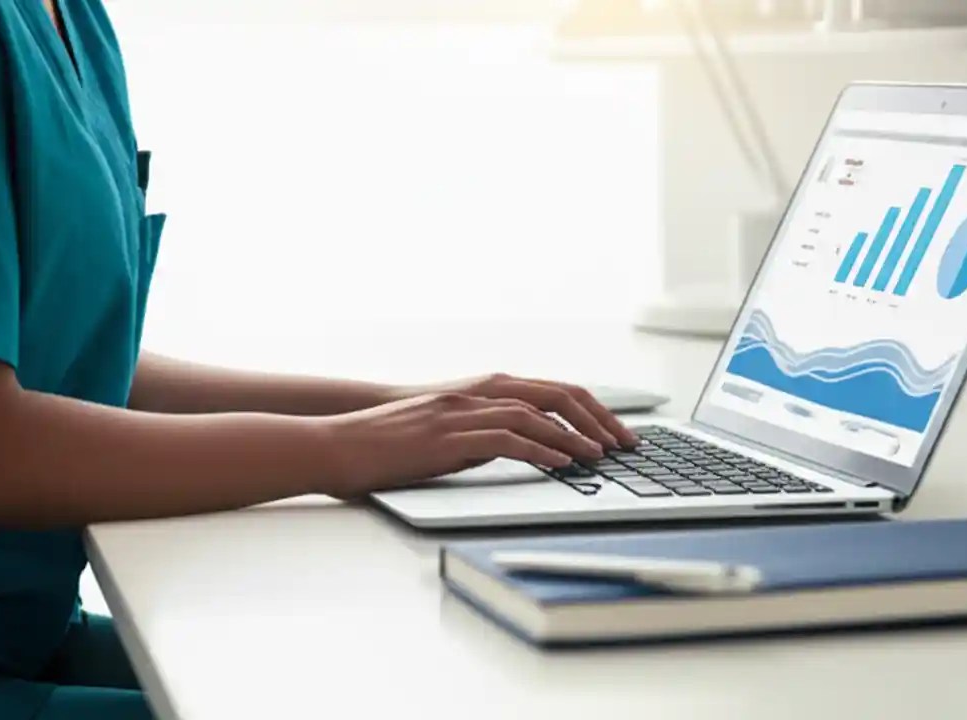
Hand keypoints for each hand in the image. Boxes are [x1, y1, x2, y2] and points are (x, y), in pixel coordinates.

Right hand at [409, 373, 638, 449]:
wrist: (342, 441)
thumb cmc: (392, 441)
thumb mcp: (449, 432)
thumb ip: (485, 433)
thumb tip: (521, 448)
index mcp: (482, 389)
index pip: (552, 390)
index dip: (591, 409)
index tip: (617, 433)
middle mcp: (478, 393)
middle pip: (554, 395)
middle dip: (595, 419)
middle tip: (623, 444)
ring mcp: (463, 412)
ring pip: (534, 415)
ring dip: (572, 436)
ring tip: (599, 456)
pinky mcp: (448, 437)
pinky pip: (504, 439)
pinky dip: (538, 450)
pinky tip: (559, 465)